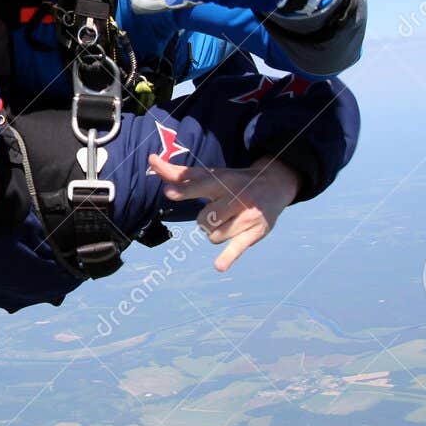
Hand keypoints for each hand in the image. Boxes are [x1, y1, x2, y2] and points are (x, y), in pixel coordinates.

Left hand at [148, 152, 300, 271]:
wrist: (274, 185)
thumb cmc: (232, 181)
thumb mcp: (211, 174)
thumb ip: (180, 173)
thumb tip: (151, 160)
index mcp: (222, 181)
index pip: (199, 186)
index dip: (183, 190)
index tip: (168, 192)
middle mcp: (236, 197)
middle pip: (204, 219)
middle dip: (205, 219)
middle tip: (219, 211)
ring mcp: (247, 216)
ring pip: (214, 235)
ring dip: (216, 233)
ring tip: (229, 222)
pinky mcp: (255, 233)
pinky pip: (237, 248)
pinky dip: (228, 257)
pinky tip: (219, 266)